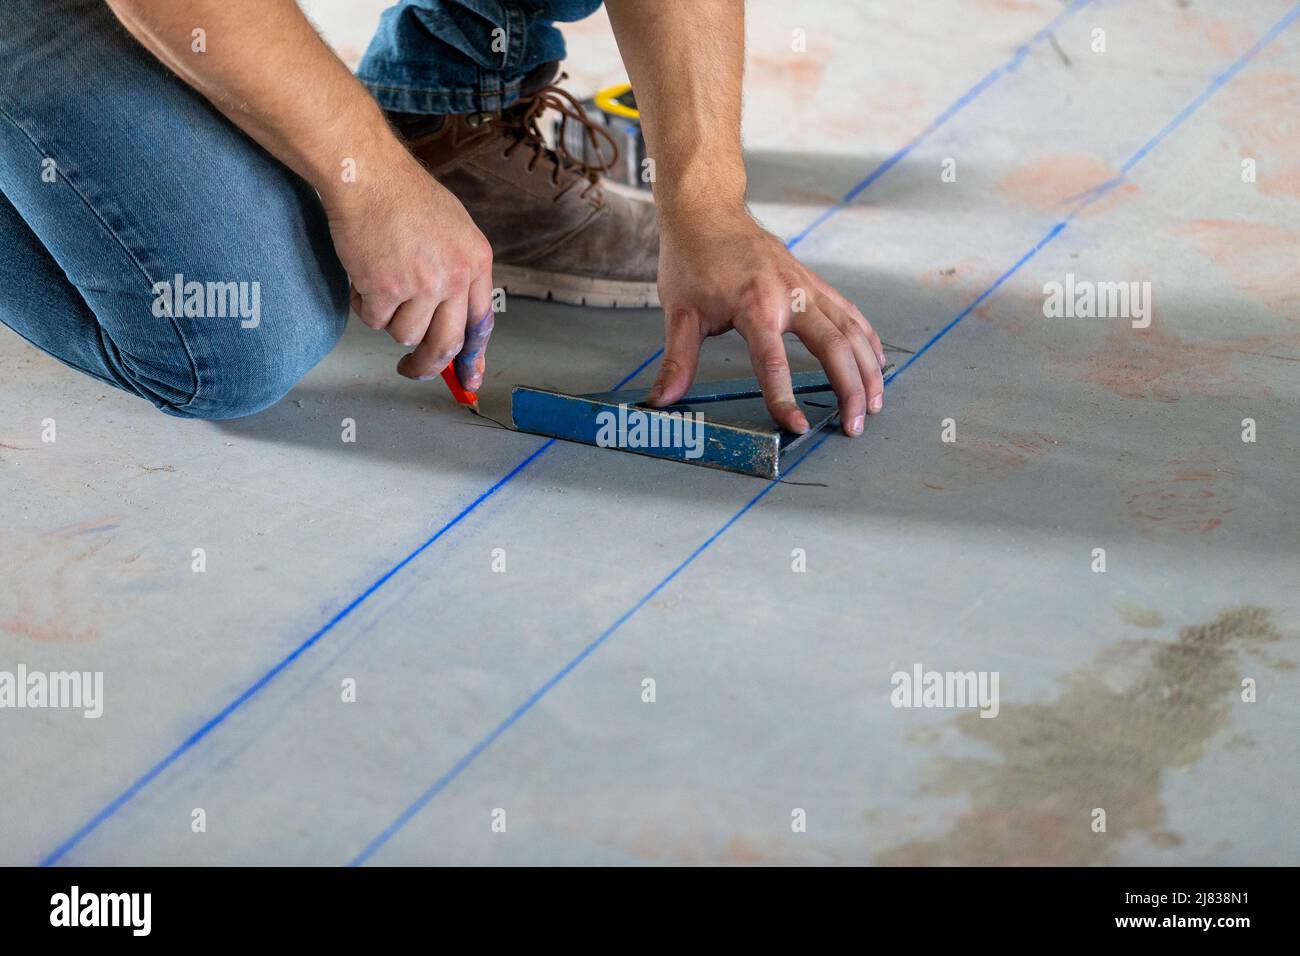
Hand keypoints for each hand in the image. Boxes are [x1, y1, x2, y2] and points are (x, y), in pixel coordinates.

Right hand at [323, 149, 495, 387]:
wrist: (368, 175)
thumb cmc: (404, 197)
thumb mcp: (453, 230)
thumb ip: (458, 273)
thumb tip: (455, 319)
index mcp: (476, 261)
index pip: (480, 323)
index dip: (472, 357)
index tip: (468, 381)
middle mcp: (454, 276)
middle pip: (446, 343)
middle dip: (428, 366)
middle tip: (412, 370)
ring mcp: (421, 284)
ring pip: (405, 334)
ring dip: (389, 317)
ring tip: (381, 280)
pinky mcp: (385, 288)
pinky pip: (373, 320)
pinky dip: (364, 303)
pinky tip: (364, 273)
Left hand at [648, 210, 884, 435]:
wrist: (707, 211)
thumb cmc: (691, 260)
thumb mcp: (679, 313)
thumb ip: (677, 361)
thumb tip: (660, 401)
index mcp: (754, 306)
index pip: (774, 362)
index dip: (785, 397)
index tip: (797, 427)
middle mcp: (789, 295)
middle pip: (833, 346)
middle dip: (849, 389)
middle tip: (853, 427)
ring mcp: (806, 286)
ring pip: (851, 330)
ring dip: (868, 369)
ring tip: (874, 404)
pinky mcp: (813, 281)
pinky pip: (850, 312)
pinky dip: (867, 338)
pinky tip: (876, 363)